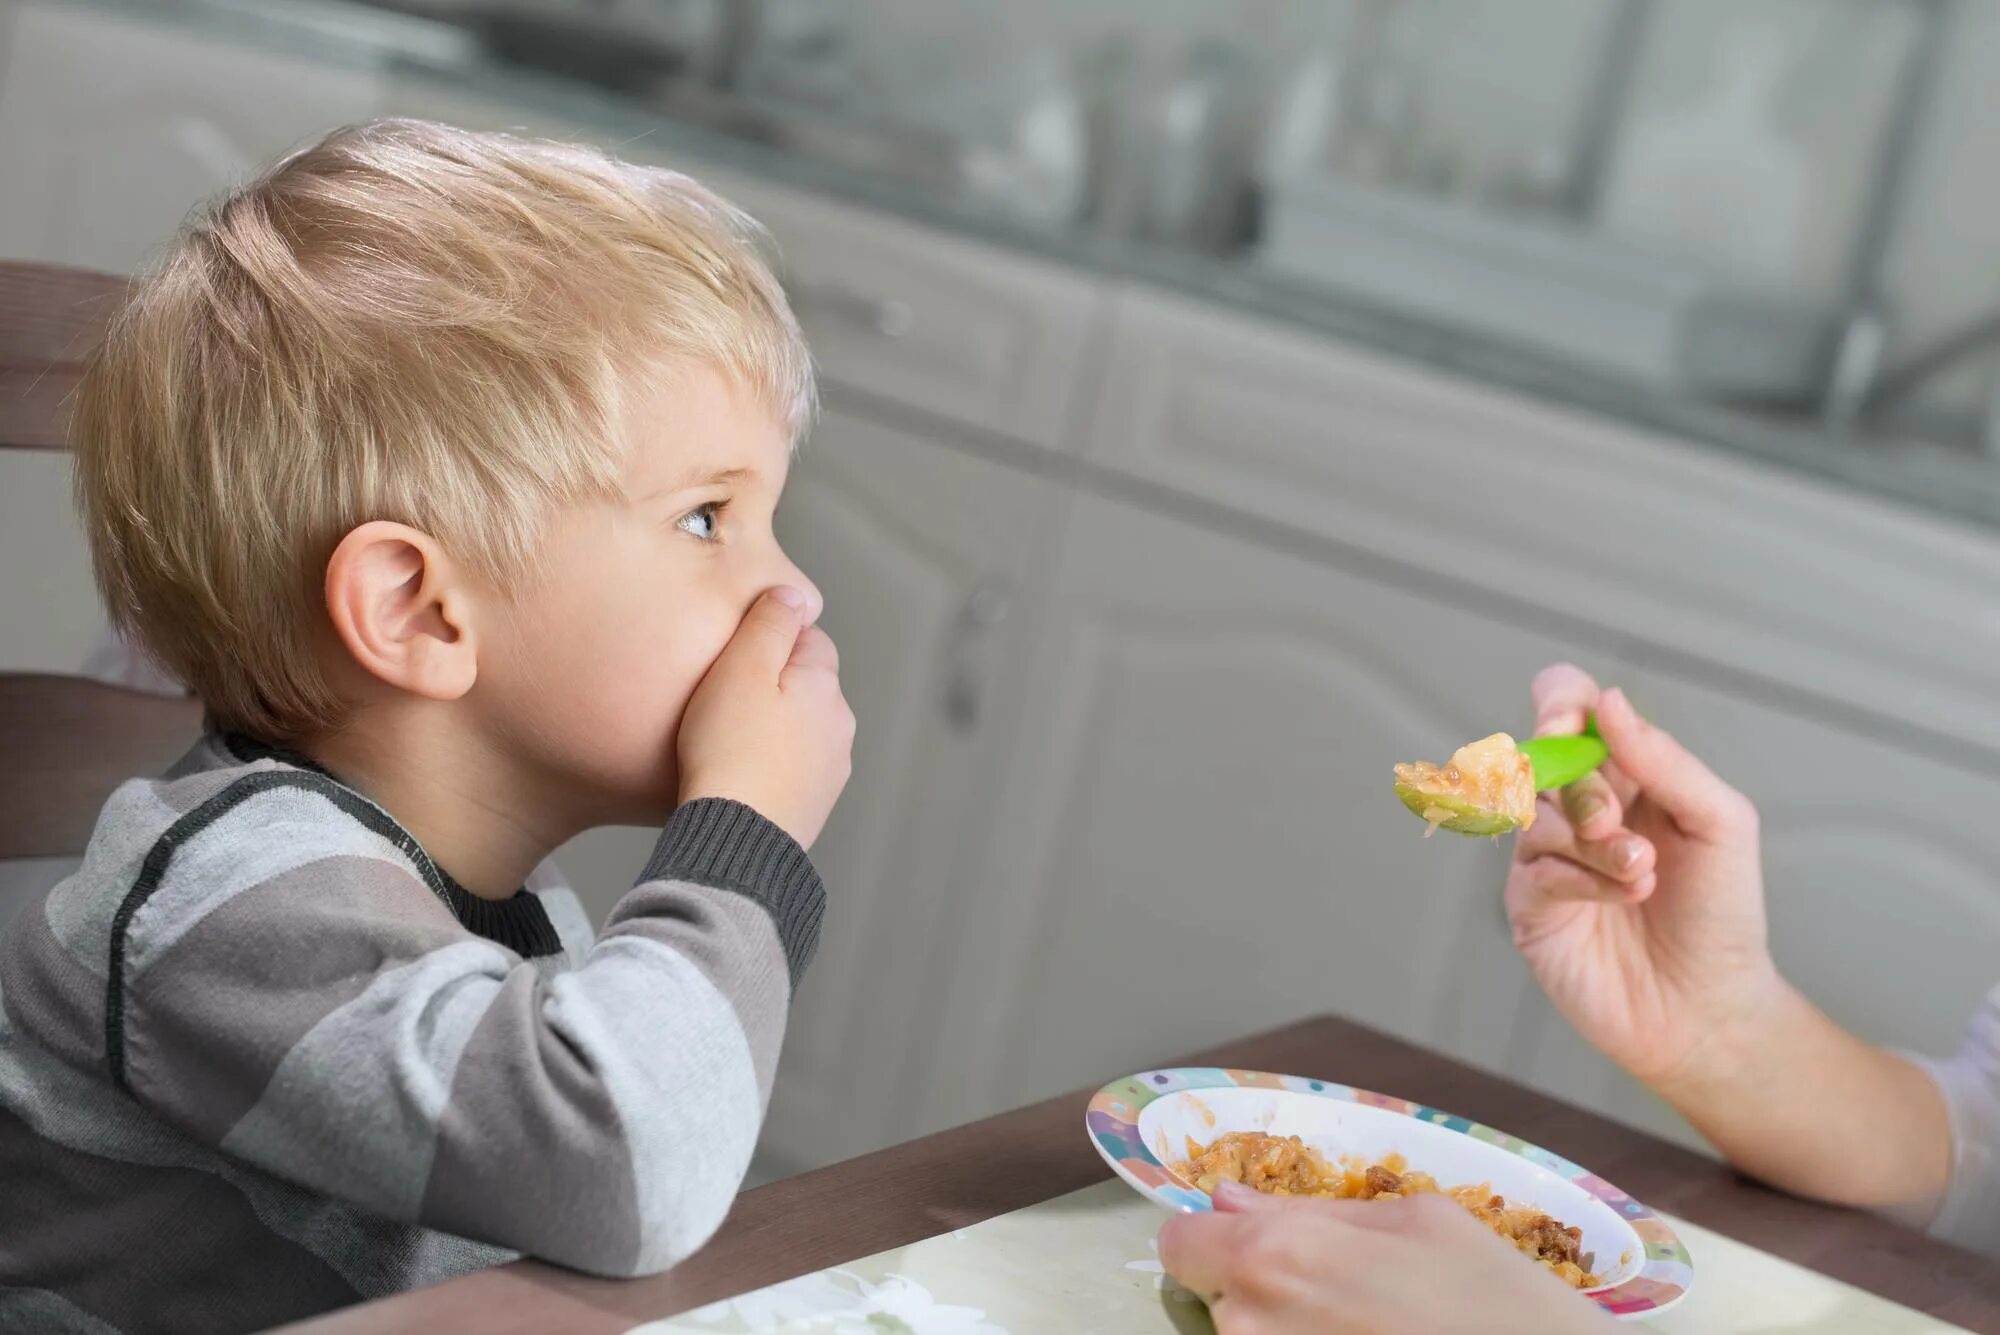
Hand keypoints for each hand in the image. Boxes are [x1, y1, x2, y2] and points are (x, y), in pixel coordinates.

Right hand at [676, 587, 853, 847]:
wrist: (736, 837)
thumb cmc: (729, 750)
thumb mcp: (741, 668)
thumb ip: (770, 624)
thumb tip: (793, 594)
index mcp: (824, 685)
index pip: (809, 638)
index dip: (768, 641)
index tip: (734, 658)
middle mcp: (839, 726)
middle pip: (805, 686)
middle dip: (771, 687)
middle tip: (722, 701)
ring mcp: (831, 770)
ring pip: (800, 730)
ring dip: (772, 729)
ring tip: (726, 743)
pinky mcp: (813, 806)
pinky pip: (791, 770)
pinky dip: (770, 766)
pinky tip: (738, 776)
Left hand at [1158, 1182, 1613, 1334]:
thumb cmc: (1498, 1303)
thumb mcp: (1418, 1221)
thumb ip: (1314, 1209)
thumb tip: (1230, 1200)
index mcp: (1276, 1253)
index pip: (1180, 1242)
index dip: (1213, 1239)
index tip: (1252, 1245)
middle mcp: (1252, 1323)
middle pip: (1214, 1297)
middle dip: (1257, 1289)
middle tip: (1338, 1294)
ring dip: (1285, 1329)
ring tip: (1366, 1326)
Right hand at [1507, 664, 1780, 1088]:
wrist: (1710, 1005)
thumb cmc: (1722, 913)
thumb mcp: (1720, 821)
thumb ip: (1665, 760)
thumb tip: (1608, 702)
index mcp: (1621, 773)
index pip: (1567, 706)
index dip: (1559, 702)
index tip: (1569, 722)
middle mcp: (1575, 807)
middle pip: (1540, 758)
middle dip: (1581, 787)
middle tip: (1616, 821)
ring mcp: (1547, 856)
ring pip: (1535, 814)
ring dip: (1593, 840)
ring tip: (1642, 874)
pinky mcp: (1530, 906)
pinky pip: (1533, 869)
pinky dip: (1582, 878)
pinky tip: (1623, 897)